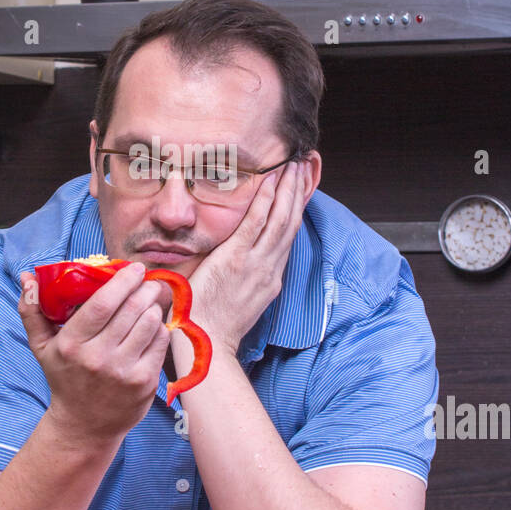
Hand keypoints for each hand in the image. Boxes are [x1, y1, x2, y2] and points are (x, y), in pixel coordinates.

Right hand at [18, 262, 171, 446]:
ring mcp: (123, 371)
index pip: (102, 303)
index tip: (134, 269)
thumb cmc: (64, 378)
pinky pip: (160, 342)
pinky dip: (160, 328)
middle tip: (148, 281)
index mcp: (72, 344)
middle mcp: (98, 358)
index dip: (123, 281)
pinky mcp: (143, 382)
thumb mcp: (42, 347)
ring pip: (150, 323)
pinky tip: (152, 326)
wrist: (83, 425)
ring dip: (154, 306)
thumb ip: (32, 310)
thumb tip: (28, 277)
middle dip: (145, 288)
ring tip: (150, 301)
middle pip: (131, 309)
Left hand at [175, 160, 308, 358]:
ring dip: (288, 188)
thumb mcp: (240, 303)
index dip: (297, 209)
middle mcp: (270, 269)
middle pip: (291, 222)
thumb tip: (241, 267)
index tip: (301, 188)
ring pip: (280, 218)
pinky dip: (266, 200)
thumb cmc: (213, 327)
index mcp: (271, 279)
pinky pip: (256, 223)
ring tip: (293, 164)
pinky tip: (270, 179)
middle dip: (298, 191)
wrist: (206, 345)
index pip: (288, 236)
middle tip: (304, 165)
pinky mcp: (237, 259)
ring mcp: (256, 263)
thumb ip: (245, 281)